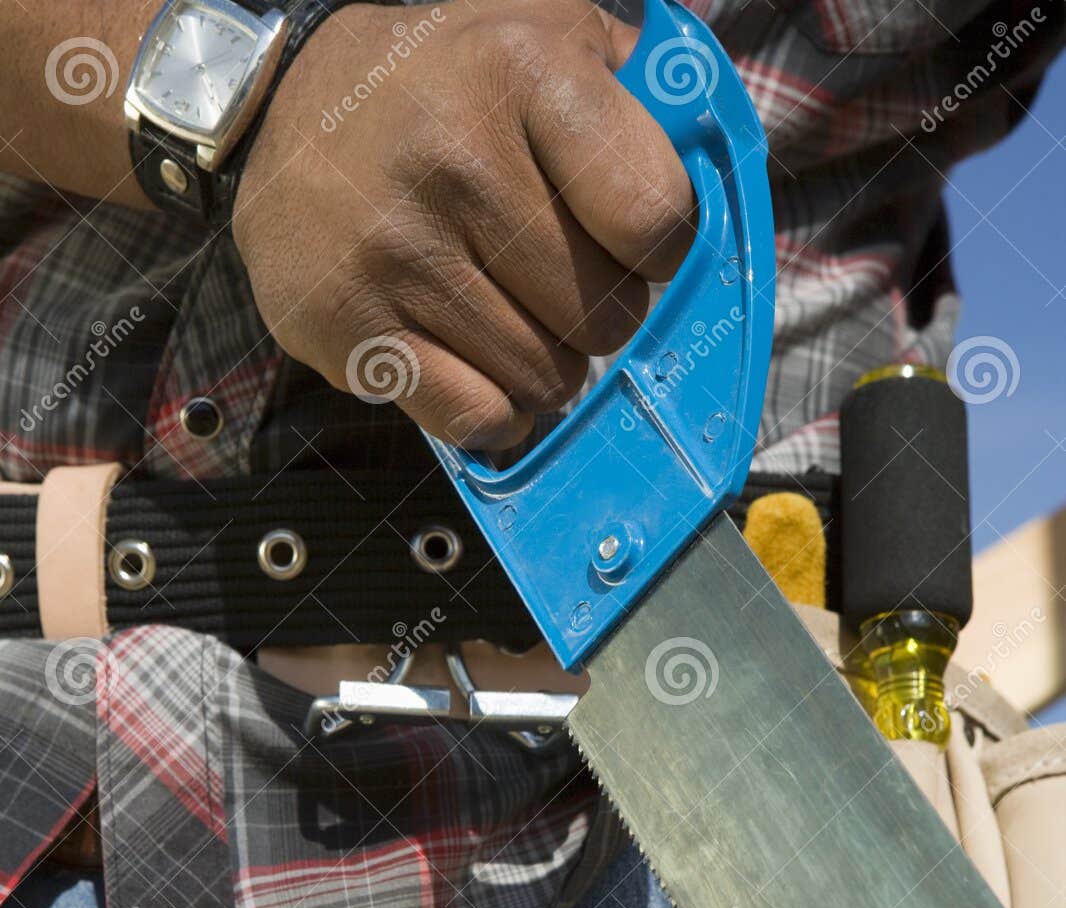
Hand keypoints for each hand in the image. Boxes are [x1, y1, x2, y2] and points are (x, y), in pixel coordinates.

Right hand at [233, 0, 693, 447]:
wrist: (280, 116)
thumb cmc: (442, 84)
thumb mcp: (543, 30)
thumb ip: (640, 91)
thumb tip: (712, 174)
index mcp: (522, 73)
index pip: (656, 220)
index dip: (661, 252)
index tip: (631, 242)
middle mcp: (453, 158)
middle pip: (604, 316)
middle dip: (598, 314)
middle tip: (556, 281)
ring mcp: (394, 252)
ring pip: (545, 380)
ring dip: (547, 367)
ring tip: (508, 314)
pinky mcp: (347, 329)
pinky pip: (474, 418)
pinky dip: (492, 411)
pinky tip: (473, 363)